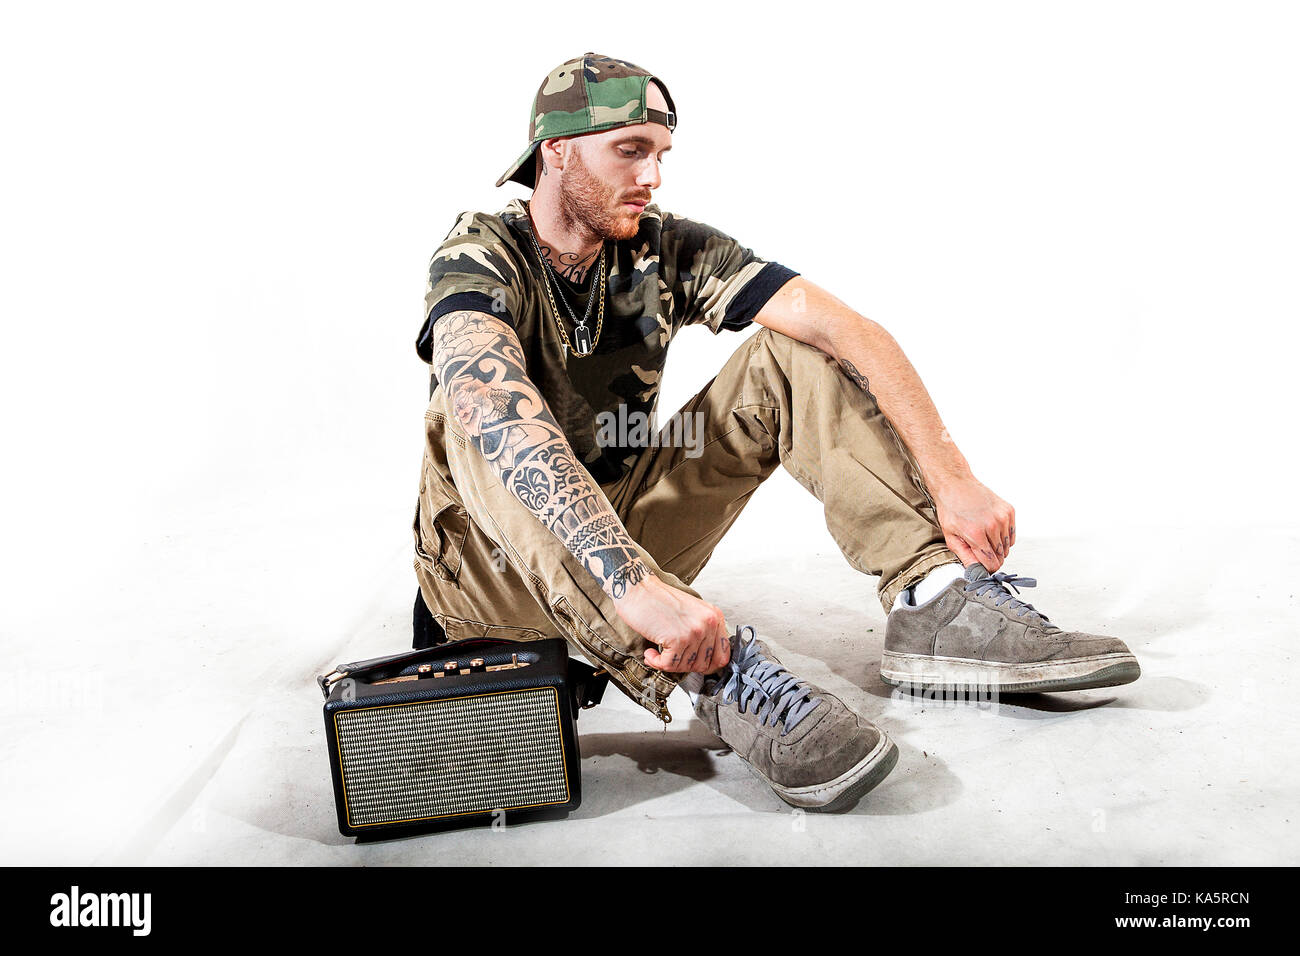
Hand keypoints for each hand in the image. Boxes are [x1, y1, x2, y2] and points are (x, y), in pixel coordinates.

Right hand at [612, 574, 730, 673]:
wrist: (638, 589)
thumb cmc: (659, 600)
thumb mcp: (692, 613)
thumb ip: (703, 633)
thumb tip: (705, 661)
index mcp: (715, 617)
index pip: (722, 656)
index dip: (707, 665)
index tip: (692, 664)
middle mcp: (709, 624)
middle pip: (704, 665)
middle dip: (684, 665)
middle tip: (670, 657)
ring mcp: (695, 631)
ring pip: (686, 666)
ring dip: (668, 664)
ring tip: (657, 652)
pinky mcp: (678, 639)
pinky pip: (669, 665)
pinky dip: (656, 663)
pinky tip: (650, 653)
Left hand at [930, 475, 1015, 572]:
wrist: (956, 484)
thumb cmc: (950, 508)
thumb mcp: (951, 535)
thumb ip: (965, 555)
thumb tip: (975, 571)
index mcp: (976, 534)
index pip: (992, 563)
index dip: (986, 568)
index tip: (982, 566)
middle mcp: (993, 525)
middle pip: (1001, 556)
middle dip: (991, 557)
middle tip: (979, 549)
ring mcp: (1003, 517)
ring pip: (1007, 547)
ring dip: (997, 547)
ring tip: (983, 537)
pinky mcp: (1009, 511)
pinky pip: (1011, 535)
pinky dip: (1003, 536)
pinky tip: (991, 529)